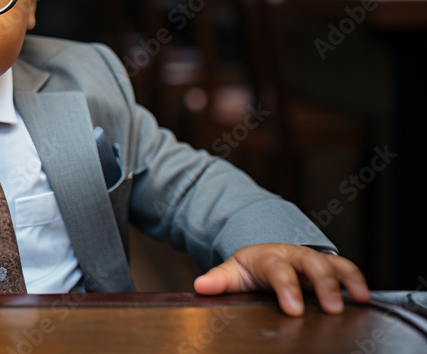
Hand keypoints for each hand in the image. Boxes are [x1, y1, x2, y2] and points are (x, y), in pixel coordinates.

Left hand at [193, 243, 369, 315]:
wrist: (265, 255)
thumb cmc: (251, 269)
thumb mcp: (233, 273)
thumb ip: (219, 280)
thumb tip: (201, 286)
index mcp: (269, 258)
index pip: (278, 270)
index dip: (287, 288)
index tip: (293, 309)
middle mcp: (294, 256)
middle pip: (312, 263)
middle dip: (323, 284)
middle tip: (332, 308)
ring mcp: (313, 261)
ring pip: (334, 263)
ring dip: (347, 279)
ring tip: (357, 299)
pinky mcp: (329, 267)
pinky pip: (346, 269)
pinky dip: (358, 281)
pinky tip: (365, 299)